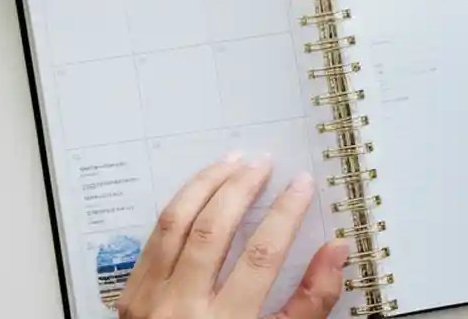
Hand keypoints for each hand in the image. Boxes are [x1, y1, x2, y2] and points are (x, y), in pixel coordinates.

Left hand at [117, 155, 349, 318]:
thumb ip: (311, 301)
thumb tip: (336, 251)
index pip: (261, 256)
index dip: (285, 213)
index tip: (301, 184)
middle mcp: (182, 309)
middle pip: (213, 231)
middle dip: (241, 189)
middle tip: (264, 163)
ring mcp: (150, 300)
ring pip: (176, 224)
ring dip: (205, 185)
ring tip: (232, 163)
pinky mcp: (131, 295)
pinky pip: (154, 237)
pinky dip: (178, 206)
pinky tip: (198, 190)